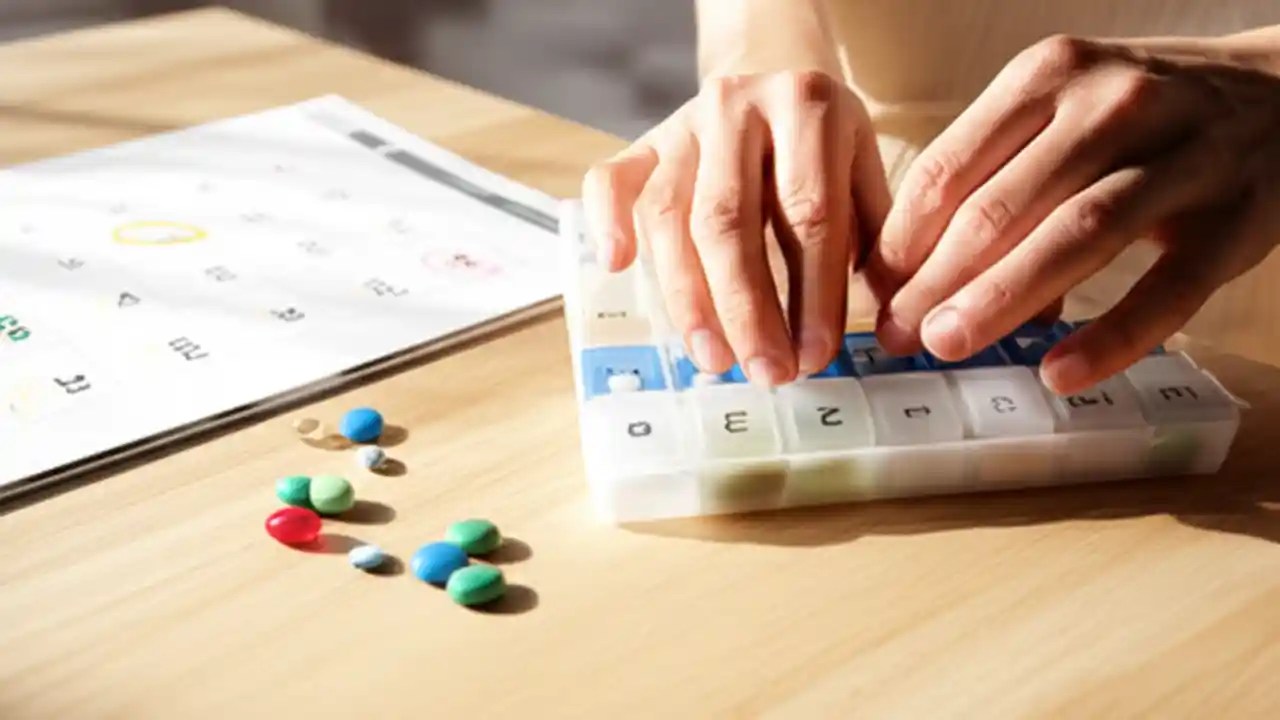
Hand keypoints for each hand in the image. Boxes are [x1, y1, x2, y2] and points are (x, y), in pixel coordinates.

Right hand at [583, 70, 890, 384]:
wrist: (771, 76)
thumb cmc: (823, 150)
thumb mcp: (864, 172)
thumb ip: (875, 238)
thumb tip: (885, 321)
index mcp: (809, 106)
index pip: (809, 213)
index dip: (812, 293)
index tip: (815, 356)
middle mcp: (739, 105)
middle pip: (730, 220)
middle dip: (747, 309)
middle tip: (766, 372)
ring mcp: (683, 123)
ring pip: (670, 214)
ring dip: (689, 298)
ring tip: (714, 359)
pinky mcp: (644, 142)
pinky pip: (611, 179)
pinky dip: (607, 221)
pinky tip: (616, 266)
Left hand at [867, 34, 1279, 394]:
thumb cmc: (1142, 116)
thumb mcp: (1063, 114)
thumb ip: (996, 183)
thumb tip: (921, 283)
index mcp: (1049, 77)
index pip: (949, 169)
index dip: (899, 241)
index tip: (870, 294)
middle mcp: (1110, 105)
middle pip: (998, 208)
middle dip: (932, 281)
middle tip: (893, 337)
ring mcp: (1178, 159)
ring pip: (1072, 237)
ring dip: (998, 300)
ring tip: (945, 346)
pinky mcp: (1234, 219)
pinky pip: (1166, 288)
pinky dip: (1111, 335)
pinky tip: (1059, 374)